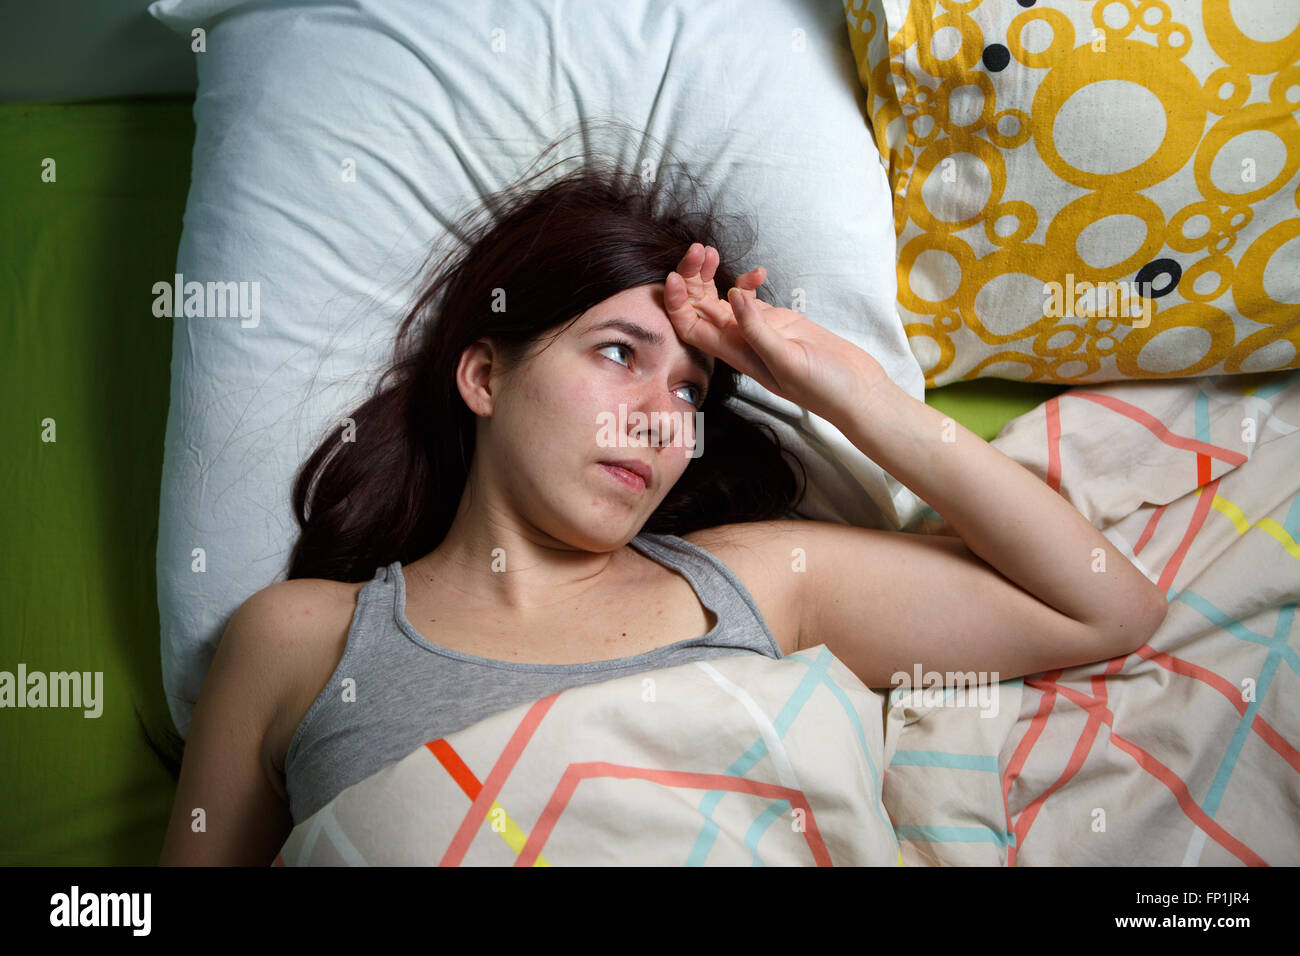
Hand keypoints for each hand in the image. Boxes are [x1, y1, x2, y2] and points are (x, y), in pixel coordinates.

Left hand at [664, 243, 886, 421]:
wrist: (855, 390)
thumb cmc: (822, 387)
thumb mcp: (786, 359)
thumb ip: (757, 330)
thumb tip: (732, 295)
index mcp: (735, 353)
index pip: (690, 328)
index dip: (676, 304)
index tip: (675, 277)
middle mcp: (740, 340)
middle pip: (700, 308)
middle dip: (692, 279)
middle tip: (700, 251)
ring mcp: (758, 329)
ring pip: (722, 298)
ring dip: (713, 275)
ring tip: (714, 252)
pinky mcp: (778, 320)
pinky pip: (749, 297)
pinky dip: (747, 281)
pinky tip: (759, 272)